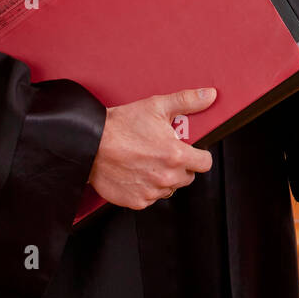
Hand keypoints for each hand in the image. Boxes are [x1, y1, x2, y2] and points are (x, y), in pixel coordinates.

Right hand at [88, 88, 216, 209]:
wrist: (89, 143)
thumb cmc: (121, 125)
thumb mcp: (156, 106)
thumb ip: (187, 101)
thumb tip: (209, 95)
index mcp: (176, 155)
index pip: (205, 163)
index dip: (200, 156)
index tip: (192, 151)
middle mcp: (166, 177)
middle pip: (188, 177)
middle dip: (181, 166)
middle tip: (164, 153)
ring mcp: (151, 191)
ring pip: (170, 188)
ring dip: (164, 178)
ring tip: (148, 162)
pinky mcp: (136, 202)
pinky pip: (151, 198)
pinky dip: (147, 188)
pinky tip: (137, 173)